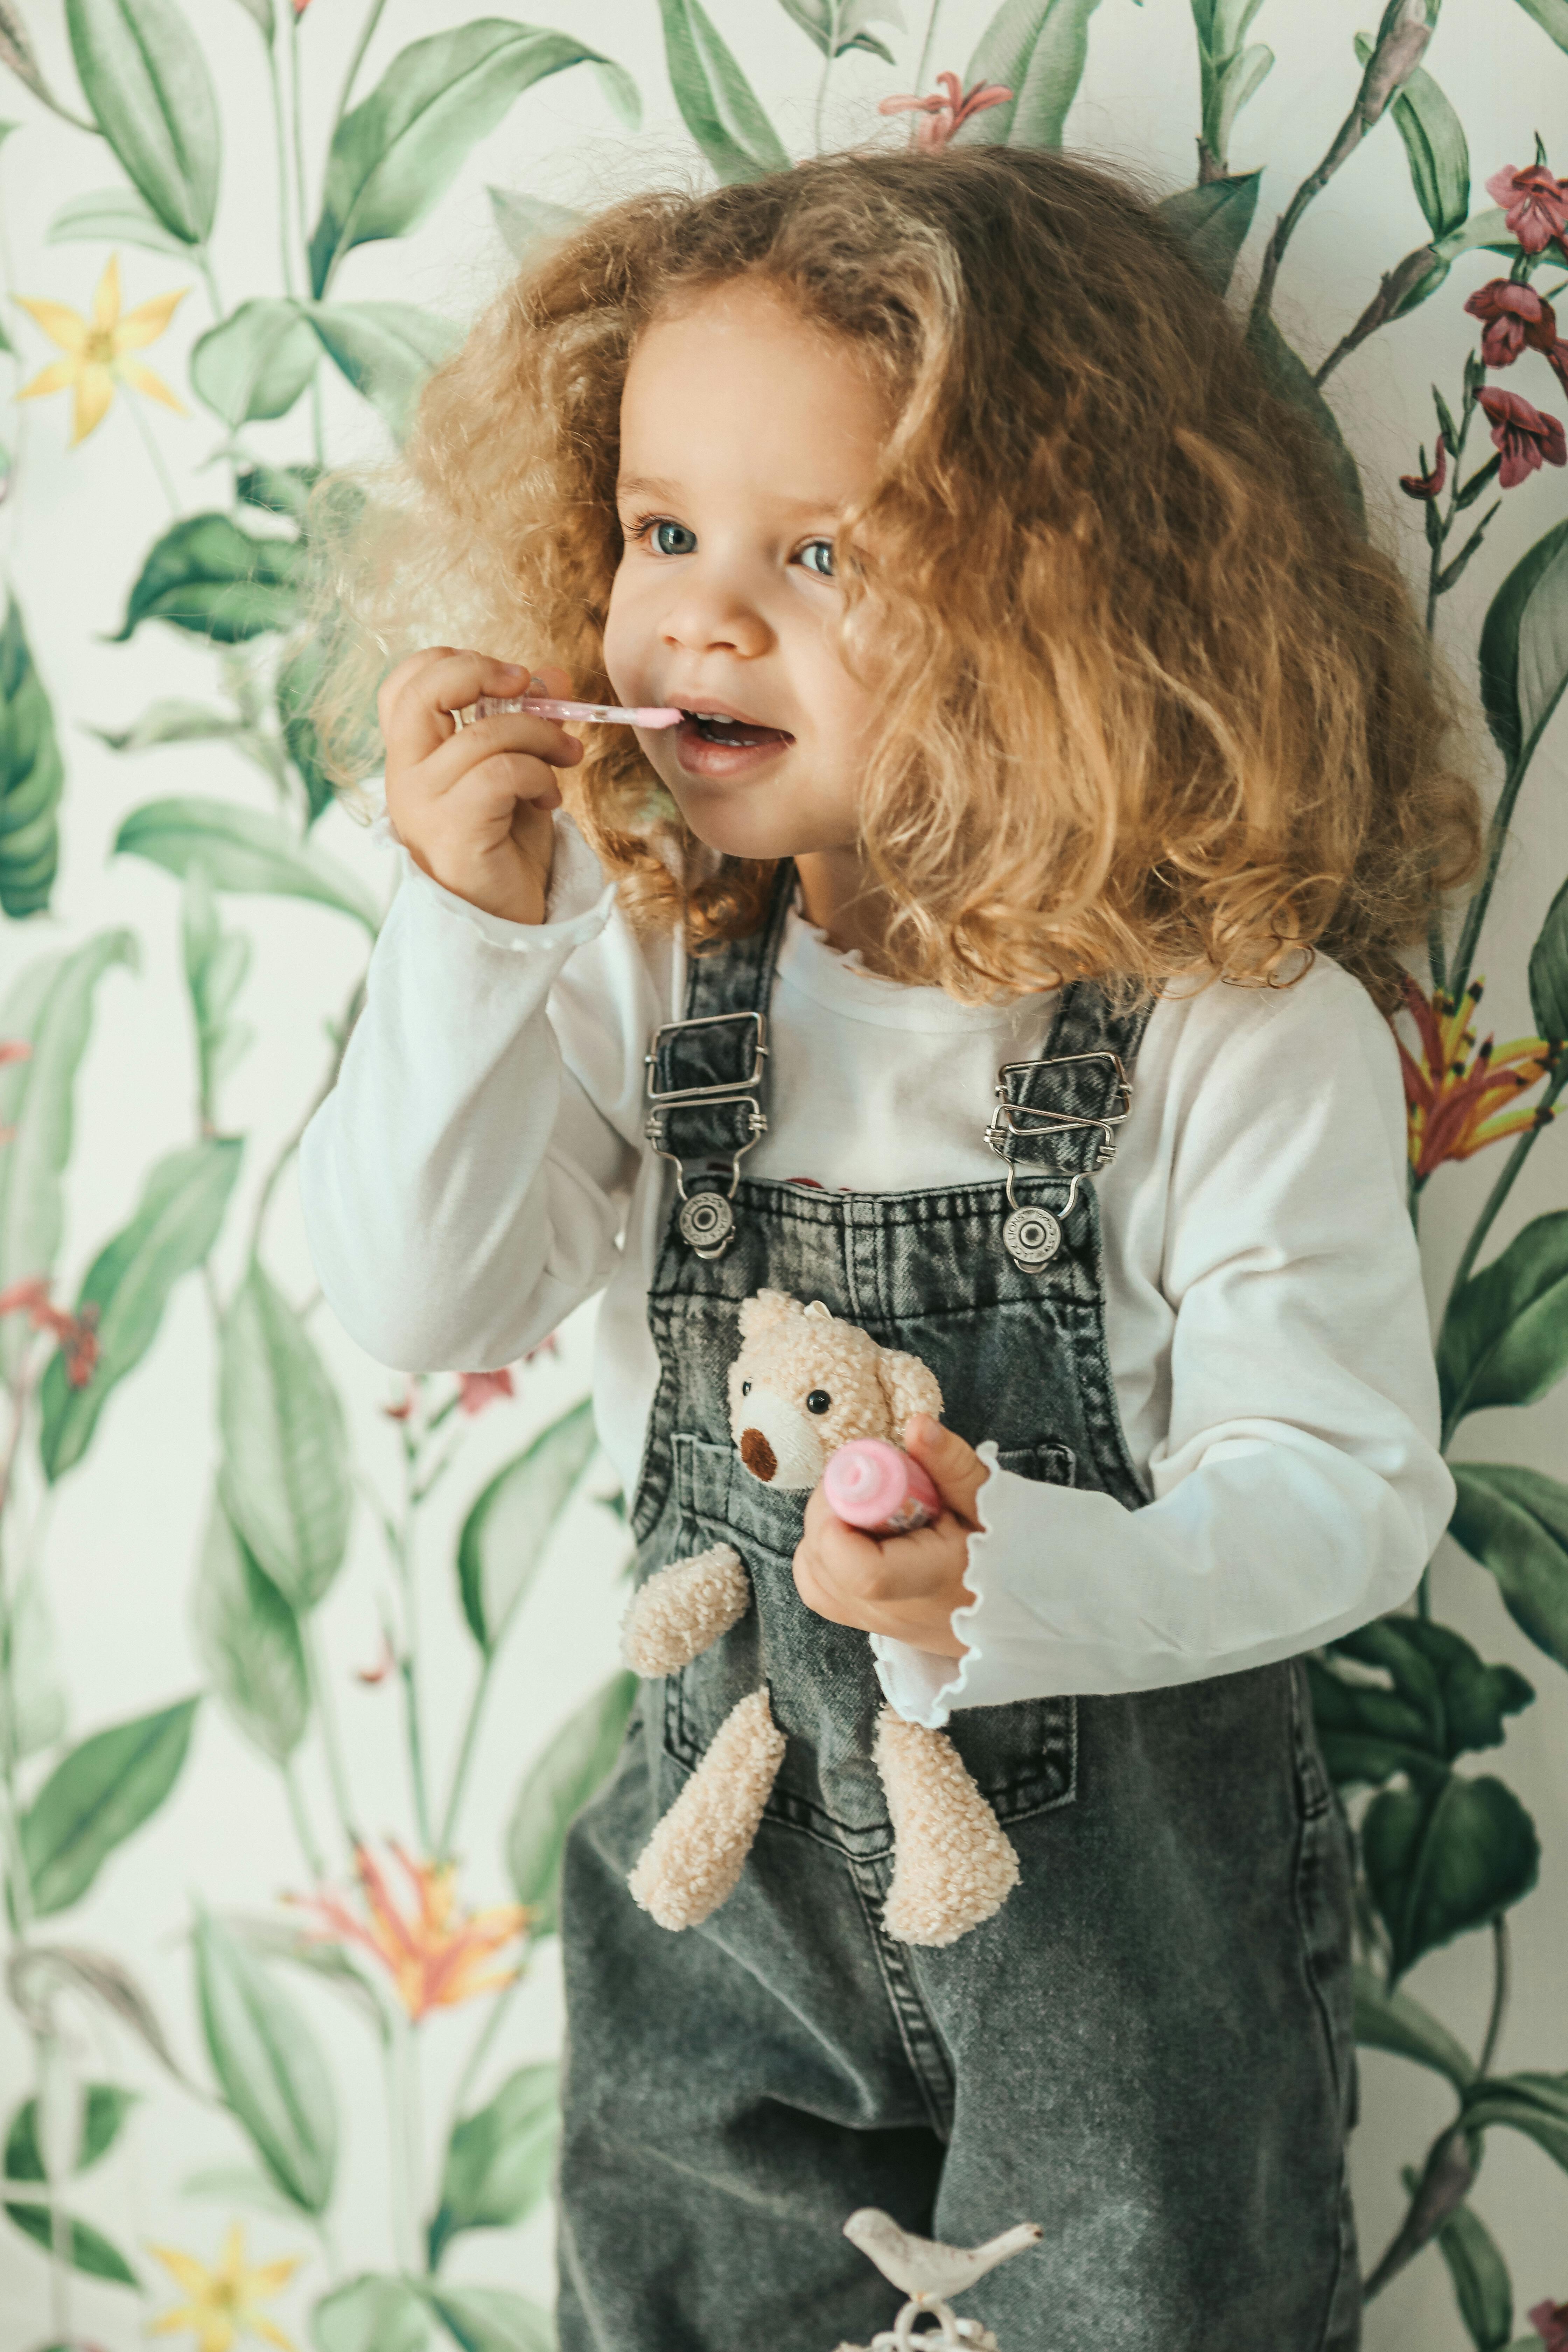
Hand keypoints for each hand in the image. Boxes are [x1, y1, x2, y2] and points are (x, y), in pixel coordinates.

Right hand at [378, 649, 583, 925]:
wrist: (506, 923)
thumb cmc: (507, 849)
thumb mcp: (520, 772)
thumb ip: (528, 722)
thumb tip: (552, 674)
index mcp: (413, 757)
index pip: (405, 683)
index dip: (453, 662)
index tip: (509, 679)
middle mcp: (405, 776)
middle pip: (422, 689)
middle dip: (482, 672)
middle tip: (527, 689)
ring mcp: (423, 803)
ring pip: (484, 732)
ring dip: (541, 736)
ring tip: (565, 760)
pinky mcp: (452, 830)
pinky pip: (501, 772)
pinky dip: (538, 776)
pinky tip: (548, 801)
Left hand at [792, 1416, 990, 1657]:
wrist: (1024, 1606)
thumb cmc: (1011, 1551)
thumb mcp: (991, 1501)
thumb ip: (952, 1464)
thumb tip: (916, 1425)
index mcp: (932, 1583)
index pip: (861, 1570)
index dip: (840, 1517)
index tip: (858, 1478)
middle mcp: (896, 1613)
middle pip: (823, 1565)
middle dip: (830, 1509)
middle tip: (864, 1479)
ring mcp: (878, 1625)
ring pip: (813, 1576)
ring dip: (825, 1530)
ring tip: (865, 1506)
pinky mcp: (868, 1623)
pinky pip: (820, 1588)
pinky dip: (823, 1553)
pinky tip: (857, 1531)